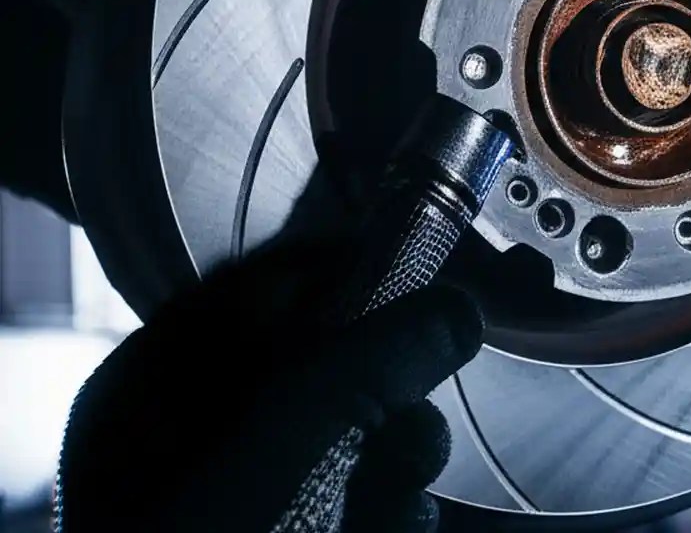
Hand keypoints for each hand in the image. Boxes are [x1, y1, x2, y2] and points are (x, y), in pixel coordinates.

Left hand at [55, 241, 482, 532]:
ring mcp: (253, 498)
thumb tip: (458, 306)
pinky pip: (369, 496)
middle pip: (326, 365)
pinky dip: (388, 513)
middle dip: (383, 391)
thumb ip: (371, 362)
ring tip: (390, 501)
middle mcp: (197, 438)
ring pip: (358, 437)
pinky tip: (383, 532)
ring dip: (393, 464)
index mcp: (156, 391)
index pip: (263, 288)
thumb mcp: (286, 450)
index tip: (427, 261)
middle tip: (406, 417)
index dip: (346, 268)